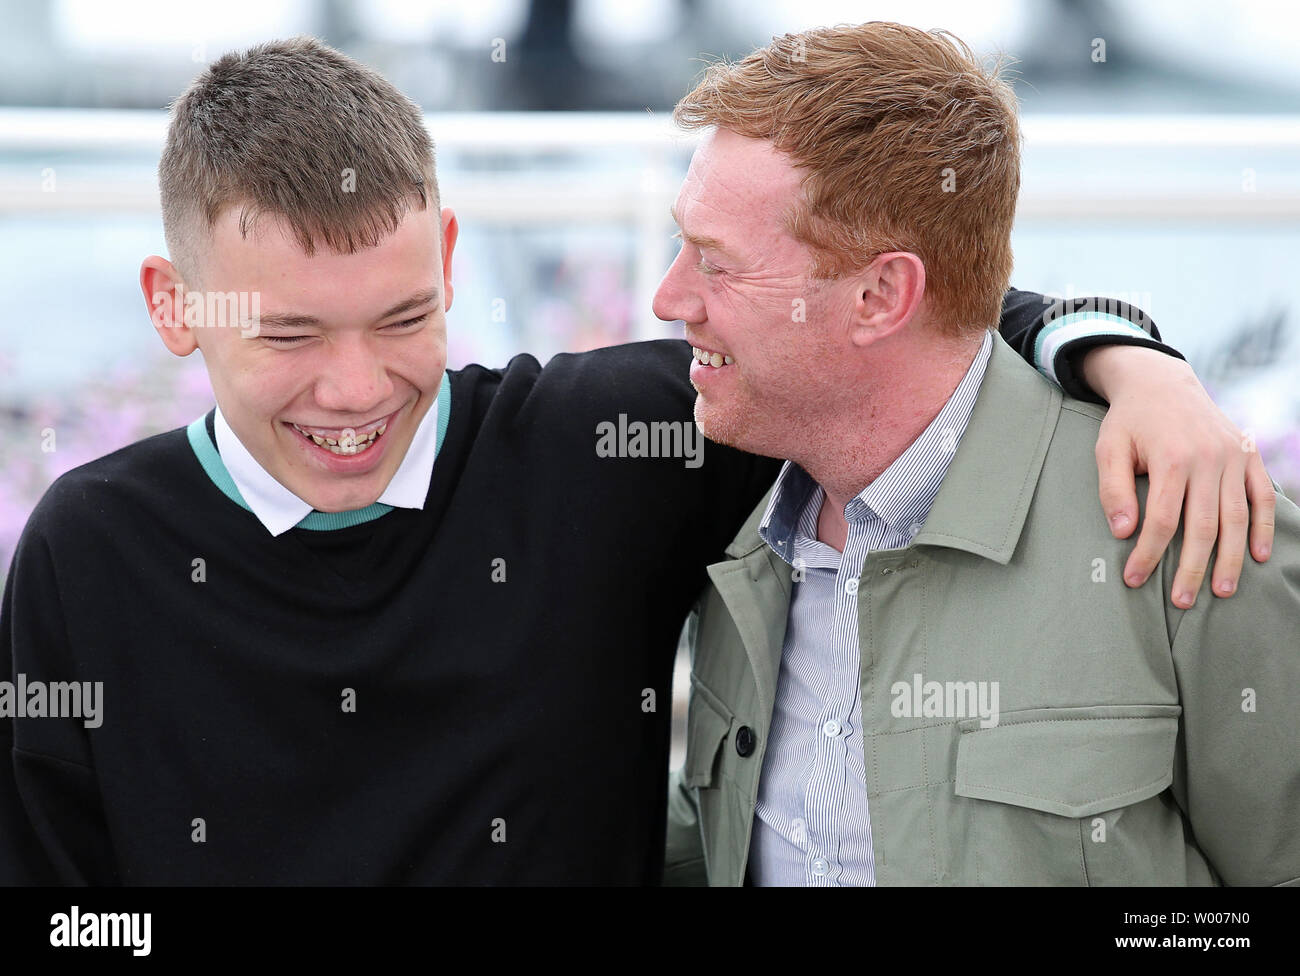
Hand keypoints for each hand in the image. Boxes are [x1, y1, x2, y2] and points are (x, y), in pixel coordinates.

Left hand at [1083, 345, 1275, 608]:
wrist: (1160, 382)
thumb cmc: (1129, 422)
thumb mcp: (1108, 448)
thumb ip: (1113, 488)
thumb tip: (1122, 532)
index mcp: (1172, 458)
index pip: (1161, 521)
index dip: (1148, 554)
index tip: (1134, 579)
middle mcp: (1209, 459)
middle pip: (1203, 526)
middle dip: (1193, 568)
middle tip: (1183, 601)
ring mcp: (1233, 457)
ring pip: (1237, 518)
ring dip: (1230, 558)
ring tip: (1221, 592)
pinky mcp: (1248, 455)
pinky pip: (1262, 496)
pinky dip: (1263, 527)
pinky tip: (1258, 556)